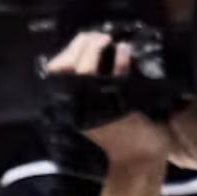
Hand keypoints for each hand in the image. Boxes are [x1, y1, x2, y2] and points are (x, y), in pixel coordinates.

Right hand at [44, 32, 170, 167]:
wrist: (141, 158)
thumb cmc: (126, 130)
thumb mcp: (103, 108)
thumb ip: (96, 88)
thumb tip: (97, 54)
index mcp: (73, 106)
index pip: (56, 74)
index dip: (67, 52)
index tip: (83, 39)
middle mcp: (78, 107)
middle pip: (64, 70)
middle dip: (79, 47)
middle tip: (97, 37)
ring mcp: (94, 109)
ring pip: (83, 73)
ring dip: (94, 51)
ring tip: (106, 40)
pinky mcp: (114, 110)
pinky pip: (113, 82)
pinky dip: (119, 63)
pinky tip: (125, 51)